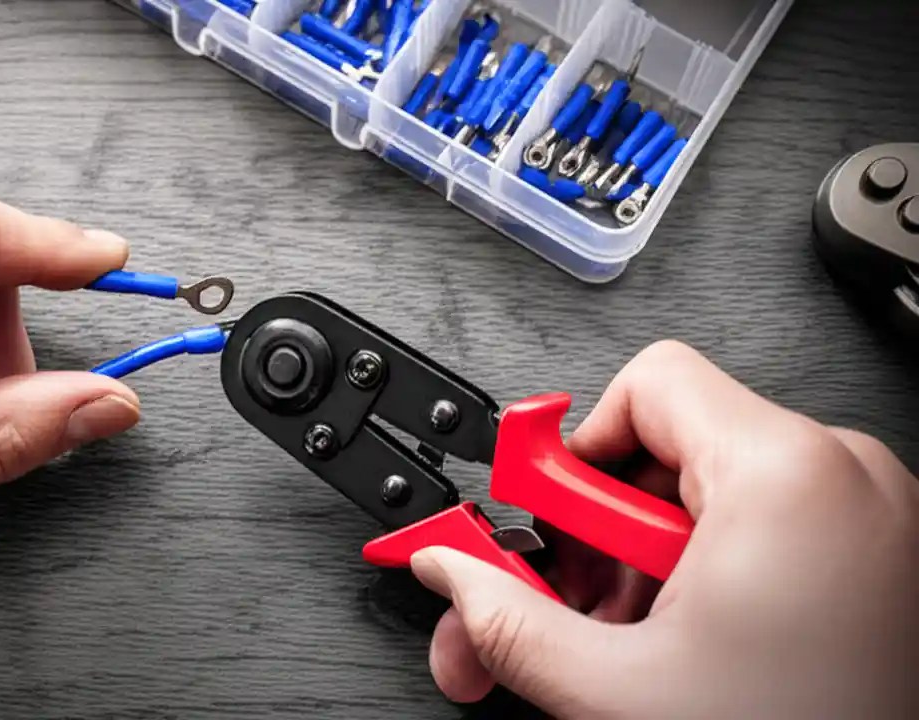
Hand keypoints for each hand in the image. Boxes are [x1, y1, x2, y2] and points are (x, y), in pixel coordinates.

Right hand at [414, 341, 917, 717]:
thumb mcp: (619, 690)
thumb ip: (507, 618)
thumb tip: (452, 570)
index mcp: (786, 475)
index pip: (646, 384)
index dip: (571, 448)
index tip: (535, 508)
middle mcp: (843, 477)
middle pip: (669, 452)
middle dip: (600, 535)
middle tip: (580, 607)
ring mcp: (872, 519)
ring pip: (715, 498)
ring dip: (651, 567)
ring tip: (645, 647)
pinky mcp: (883, 559)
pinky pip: (770, 529)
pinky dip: (714, 577)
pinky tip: (696, 647)